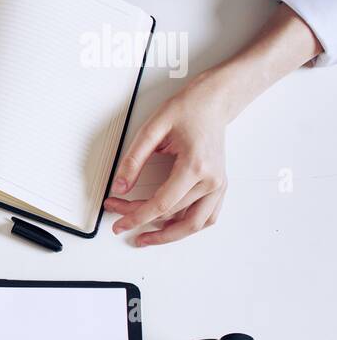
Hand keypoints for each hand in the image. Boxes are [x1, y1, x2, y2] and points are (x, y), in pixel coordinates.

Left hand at [104, 75, 230, 245]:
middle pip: (173, 214)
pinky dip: (188, 226)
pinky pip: (207, 217)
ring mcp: (219, 184)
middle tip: (119, 220)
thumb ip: (133, 160)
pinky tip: (169, 227)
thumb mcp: (152, 129)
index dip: (136, 217)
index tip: (119, 224)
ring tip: (145, 237)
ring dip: (169, 235)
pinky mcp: (219, 185)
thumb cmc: (187, 110)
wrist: (213, 102)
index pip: (162, 204)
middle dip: (141, 219)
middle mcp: (212, 180)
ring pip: (195, 224)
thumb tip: (120, 187)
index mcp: (195, 166)